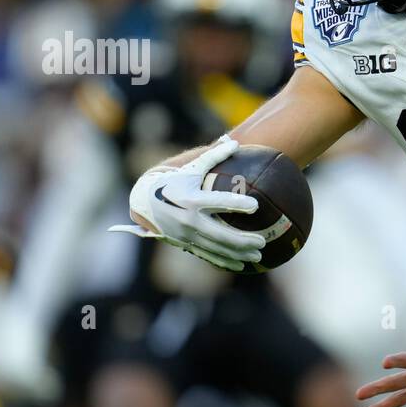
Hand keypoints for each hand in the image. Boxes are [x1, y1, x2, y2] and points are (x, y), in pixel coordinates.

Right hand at [108, 135, 265, 271]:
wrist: (143, 202)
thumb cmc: (173, 181)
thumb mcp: (190, 167)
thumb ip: (213, 156)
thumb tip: (236, 142)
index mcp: (191, 199)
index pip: (217, 202)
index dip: (236, 203)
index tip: (255, 205)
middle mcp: (188, 219)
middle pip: (220, 234)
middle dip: (242, 240)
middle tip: (262, 242)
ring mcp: (186, 235)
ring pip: (216, 248)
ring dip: (237, 254)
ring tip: (258, 256)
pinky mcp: (184, 244)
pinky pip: (207, 255)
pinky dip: (224, 261)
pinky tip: (240, 264)